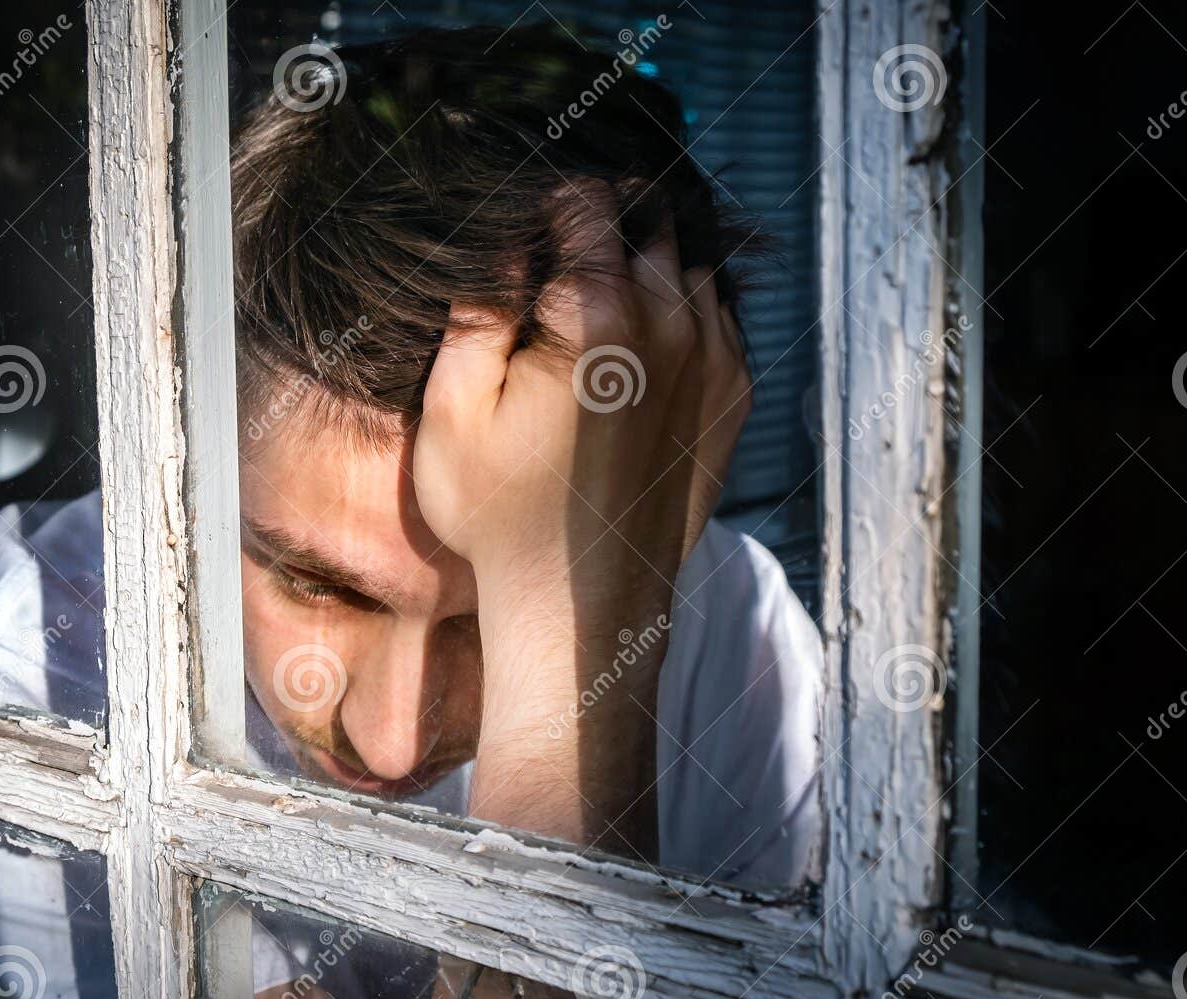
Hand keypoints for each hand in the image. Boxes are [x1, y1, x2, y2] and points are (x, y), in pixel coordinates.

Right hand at [412, 184, 750, 854]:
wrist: (584, 609)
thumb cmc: (501, 517)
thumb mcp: (452, 412)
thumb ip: (476, 309)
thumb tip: (502, 238)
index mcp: (600, 312)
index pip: (585, 201)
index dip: (549, 202)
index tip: (528, 225)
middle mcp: (672, 322)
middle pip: (649, 222)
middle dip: (607, 225)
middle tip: (564, 258)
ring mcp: (715, 360)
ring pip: (691, 264)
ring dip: (651, 265)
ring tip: (600, 302)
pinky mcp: (734, 397)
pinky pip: (720, 316)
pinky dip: (686, 310)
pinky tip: (642, 345)